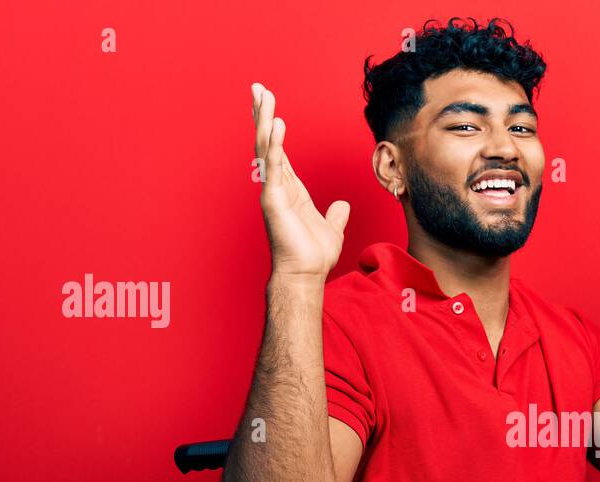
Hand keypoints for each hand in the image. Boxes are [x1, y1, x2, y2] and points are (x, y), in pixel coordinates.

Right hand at [252, 82, 349, 280]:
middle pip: (267, 142)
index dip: (272, 126)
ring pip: (266, 148)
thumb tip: (342, 205)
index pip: (279, 150)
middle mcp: (278, 186)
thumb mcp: (332, 228)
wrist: (306, 275)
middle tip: (257, 87)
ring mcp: (273, 192)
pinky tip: (275, 125)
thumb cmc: (313, 255)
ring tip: (263, 96)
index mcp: (290, 189)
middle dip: (262, 114)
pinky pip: (274, 167)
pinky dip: (274, 145)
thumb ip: (336, 214)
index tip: (267, 103)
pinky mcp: (274, 200)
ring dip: (265, 120)